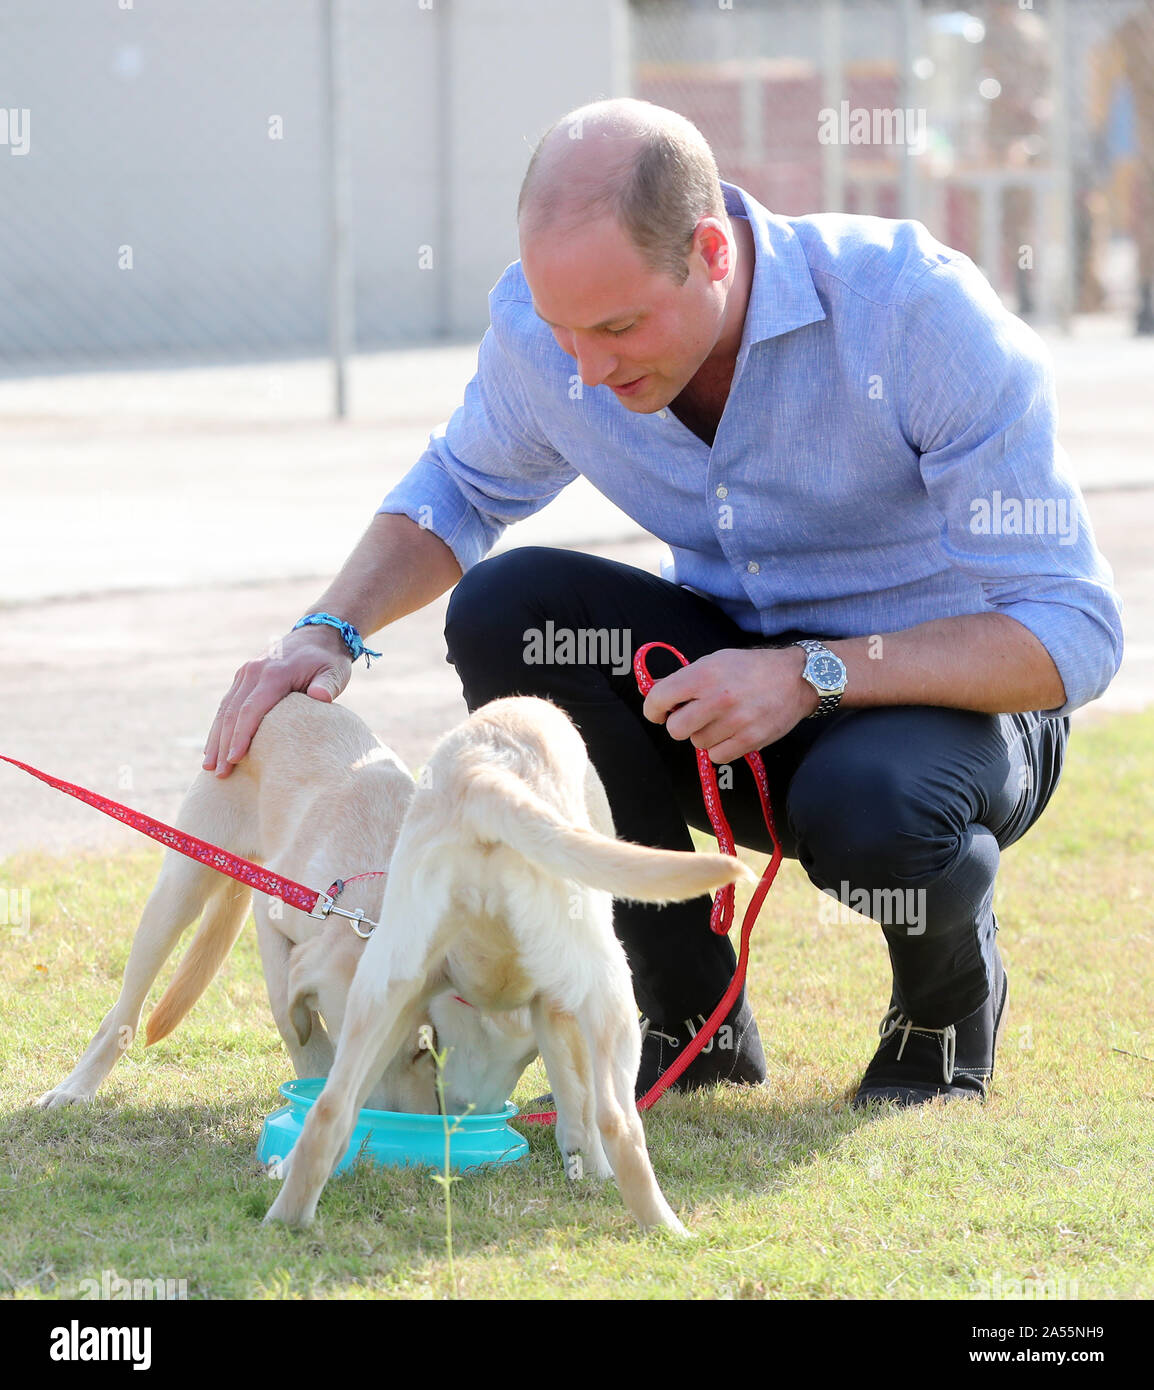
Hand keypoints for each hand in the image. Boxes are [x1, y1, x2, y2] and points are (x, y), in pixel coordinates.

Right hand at [203, 626, 353, 777]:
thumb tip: (320, 697)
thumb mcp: (335, 671)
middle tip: (220, 773)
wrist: (319, 634)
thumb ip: (328, 685)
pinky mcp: (244, 677)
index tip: (235, 759)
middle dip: (223, 745)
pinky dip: (219, 726)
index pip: (251, 709)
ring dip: (215, 738)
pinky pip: (227, 703)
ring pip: (224, 709)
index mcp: (274, 672)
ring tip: (210, 767)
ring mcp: (246, 673)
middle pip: (232, 712)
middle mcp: (253, 671)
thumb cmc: (329, 660)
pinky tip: (214, 747)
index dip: (242, 735)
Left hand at [641, 646, 817, 762]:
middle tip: (692, 717)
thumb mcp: (714, 661)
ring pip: (697, 743)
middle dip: (679, 724)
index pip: (660, 698)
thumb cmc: (750, 668)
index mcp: (704, 674)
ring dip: (702, 735)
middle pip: (675, 728)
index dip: (653, 708)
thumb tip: (651, 691)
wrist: (795, 678)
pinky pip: (717, 756)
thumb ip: (683, 678)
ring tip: (719, 721)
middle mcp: (718, 698)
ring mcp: (735, 721)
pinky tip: (729, 733)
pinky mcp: (750, 740)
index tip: (659, 712)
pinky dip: (719, 748)